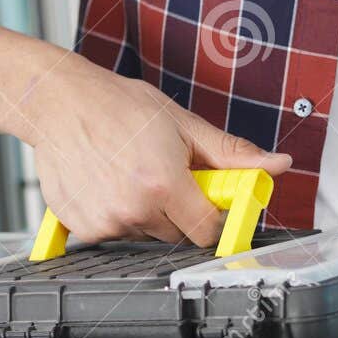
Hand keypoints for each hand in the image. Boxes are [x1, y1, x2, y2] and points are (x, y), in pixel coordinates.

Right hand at [21, 53, 292, 247]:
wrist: (61, 103)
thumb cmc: (120, 106)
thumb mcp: (184, 124)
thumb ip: (232, 153)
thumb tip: (277, 164)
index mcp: (165, 184)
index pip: (208, 230)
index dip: (211, 214)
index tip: (206, 198)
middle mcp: (134, 209)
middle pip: (177, 234)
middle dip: (179, 209)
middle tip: (163, 173)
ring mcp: (106, 222)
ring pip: (145, 234)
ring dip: (147, 212)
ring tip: (131, 172)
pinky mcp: (83, 228)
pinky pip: (115, 232)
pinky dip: (117, 214)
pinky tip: (109, 182)